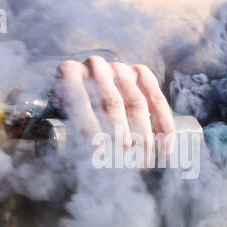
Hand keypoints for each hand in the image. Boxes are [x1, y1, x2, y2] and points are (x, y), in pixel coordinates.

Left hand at [52, 56, 175, 157]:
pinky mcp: (139, 71)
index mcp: (69, 72)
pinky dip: (164, 122)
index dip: (89, 128)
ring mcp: (119, 67)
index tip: (99, 152)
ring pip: (136, 103)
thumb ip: (68, 126)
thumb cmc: (72, 101)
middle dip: (120, 134)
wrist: (87, 76)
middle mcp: (95, 66)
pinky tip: (166, 144)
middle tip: (125, 159)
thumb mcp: (61, 110)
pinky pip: (155, 97)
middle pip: (111, 103)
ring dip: (142, 135)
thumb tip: (85, 160)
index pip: (80, 101)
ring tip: (143, 160)